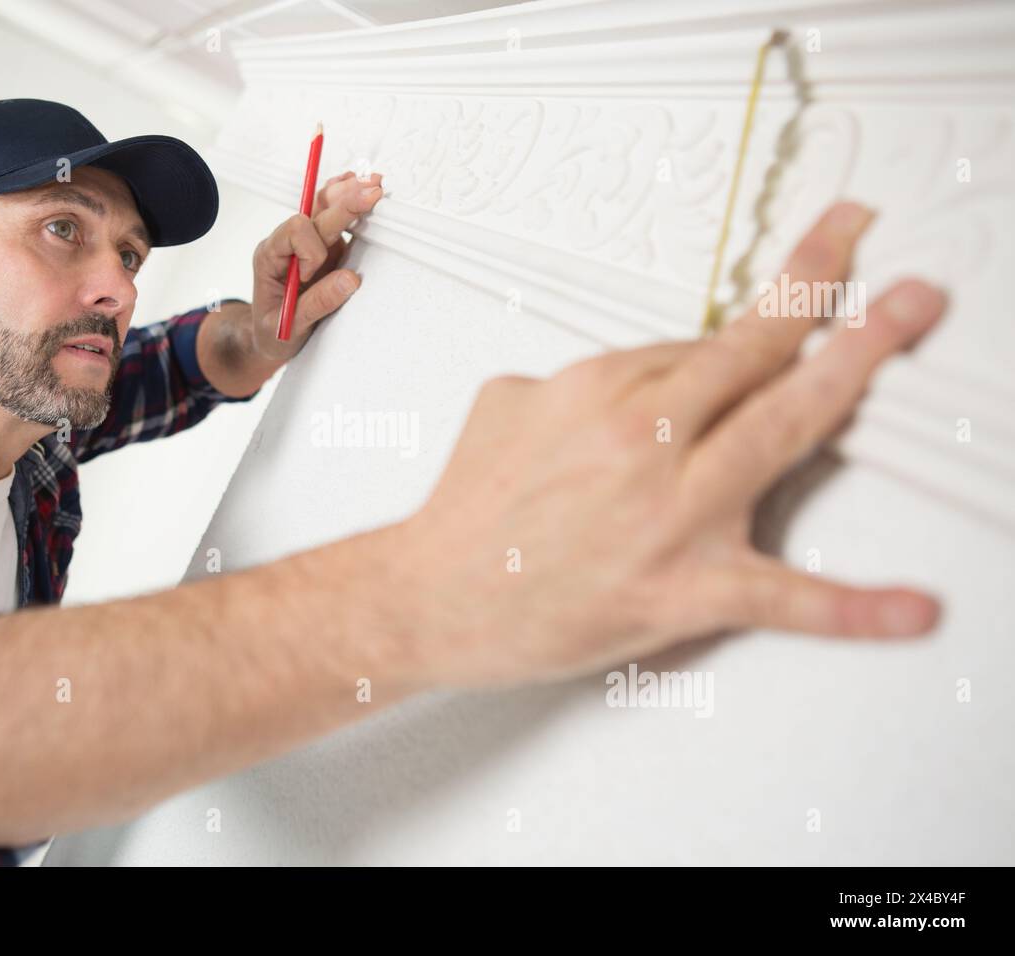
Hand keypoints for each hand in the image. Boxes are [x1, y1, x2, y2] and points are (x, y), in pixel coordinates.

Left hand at [249, 170, 383, 362]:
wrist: (270, 339)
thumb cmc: (273, 333)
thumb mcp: (288, 327)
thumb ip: (316, 304)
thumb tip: (351, 280)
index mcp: (270, 257)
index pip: (294, 232)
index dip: (312, 250)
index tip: (311, 276)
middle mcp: (287, 244)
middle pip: (315, 213)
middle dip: (343, 204)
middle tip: (372, 193)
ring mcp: (307, 243)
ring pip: (323, 207)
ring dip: (347, 194)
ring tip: (373, 182)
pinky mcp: (325, 248)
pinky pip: (333, 216)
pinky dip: (347, 200)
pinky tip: (360, 184)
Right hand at [399, 202, 947, 689]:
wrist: (428, 597)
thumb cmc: (466, 511)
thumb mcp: (509, 404)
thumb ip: (583, 381)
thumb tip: (635, 378)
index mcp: (600, 387)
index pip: (706, 345)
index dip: (765, 326)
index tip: (811, 272)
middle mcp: (642, 437)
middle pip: (756, 353)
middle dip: (829, 294)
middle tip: (895, 275)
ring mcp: (668, 512)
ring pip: (782, 427)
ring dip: (856, 368)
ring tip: (908, 322)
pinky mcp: (680, 590)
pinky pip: (779, 597)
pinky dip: (851, 608)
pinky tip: (910, 606)